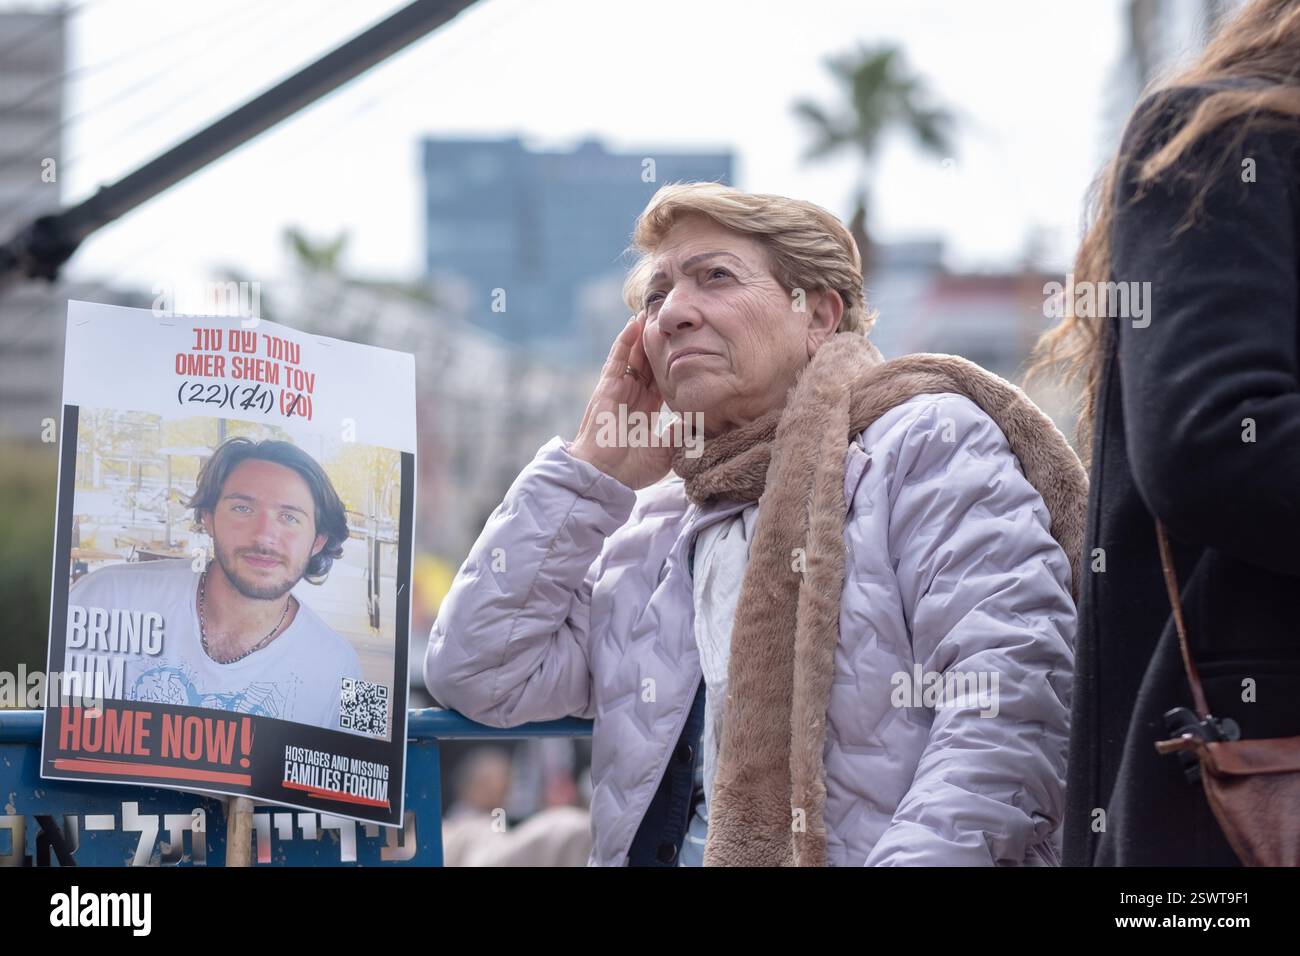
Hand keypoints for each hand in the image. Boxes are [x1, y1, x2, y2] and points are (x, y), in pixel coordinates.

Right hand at [570, 311, 683, 489]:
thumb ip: (682, 432)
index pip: (662, 379)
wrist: (605, 477)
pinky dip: (624, 341)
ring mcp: (619, 389)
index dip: (673, 363)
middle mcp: (633, 395)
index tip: (689, 347)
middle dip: (660, 343)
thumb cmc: (632, 468)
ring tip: (654, 312)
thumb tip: (703, 420)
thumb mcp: (667, 448)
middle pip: (649, 362)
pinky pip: (616, 359)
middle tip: (673, 322)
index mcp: (647, 408)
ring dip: (643, 335)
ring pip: (634, 355)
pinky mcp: (607, 387)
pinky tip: (633, 323)